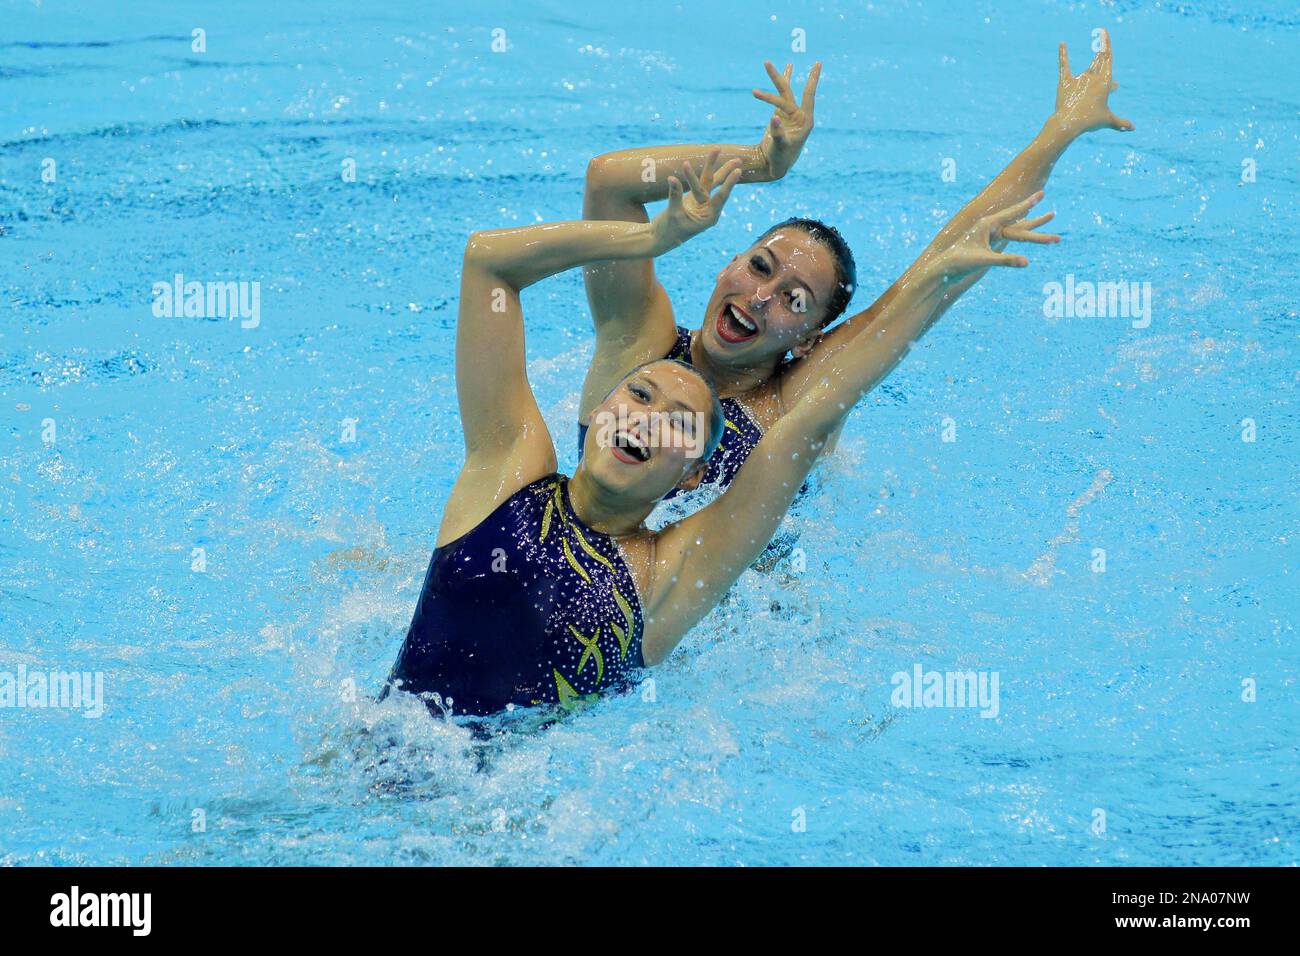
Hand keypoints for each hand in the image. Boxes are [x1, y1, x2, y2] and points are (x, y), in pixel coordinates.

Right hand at [649, 150, 742, 252]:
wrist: (660, 238)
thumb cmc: (668, 230)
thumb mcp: (672, 213)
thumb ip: (675, 195)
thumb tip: (672, 178)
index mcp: (709, 217)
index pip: (720, 197)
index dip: (729, 184)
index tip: (737, 172)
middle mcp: (708, 209)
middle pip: (717, 187)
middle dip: (726, 172)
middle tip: (738, 160)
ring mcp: (701, 203)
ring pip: (708, 182)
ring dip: (714, 167)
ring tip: (720, 151)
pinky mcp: (692, 199)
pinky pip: (698, 182)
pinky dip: (697, 172)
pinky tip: (707, 161)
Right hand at [755, 60, 820, 179]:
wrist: (775, 165)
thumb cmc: (781, 158)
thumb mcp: (781, 147)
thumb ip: (779, 133)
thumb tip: (774, 117)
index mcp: (805, 121)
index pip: (809, 96)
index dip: (812, 79)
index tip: (817, 63)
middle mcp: (799, 115)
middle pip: (787, 92)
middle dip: (779, 77)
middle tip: (767, 63)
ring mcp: (790, 114)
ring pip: (782, 93)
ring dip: (775, 79)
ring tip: (766, 63)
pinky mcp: (781, 115)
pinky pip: (779, 97)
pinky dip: (780, 85)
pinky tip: (786, 70)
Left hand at [934, 191, 1059, 278]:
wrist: (945, 269)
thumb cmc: (961, 262)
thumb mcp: (985, 261)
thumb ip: (1006, 260)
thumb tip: (1027, 262)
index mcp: (987, 224)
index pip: (1012, 212)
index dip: (1028, 204)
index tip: (1041, 193)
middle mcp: (989, 226)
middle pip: (1016, 218)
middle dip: (1032, 211)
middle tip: (1045, 197)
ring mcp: (988, 234)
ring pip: (1014, 227)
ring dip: (1029, 223)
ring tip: (1044, 216)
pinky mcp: (987, 243)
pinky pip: (1008, 234)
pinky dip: (1018, 229)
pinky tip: (1022, 224)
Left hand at [1053, 29, 1134, 136]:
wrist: (1069, 123)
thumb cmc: (1090, 122)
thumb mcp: (1108, 121)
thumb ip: (1120, 123)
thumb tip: (1132, 128)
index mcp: (1105, 82)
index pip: (1108, 59)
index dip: (1107, 45)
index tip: (1105, 33)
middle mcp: (1093, 77)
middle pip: (1099, 61)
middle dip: (1102, 52)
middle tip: (1102, 44)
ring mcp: (1079, 79)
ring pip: (1087, 69)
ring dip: (1092, 69)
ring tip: (1093, 72)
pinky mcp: (1065, 82)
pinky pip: (1064, 65)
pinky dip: (1063, 54)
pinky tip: (1062, 44)